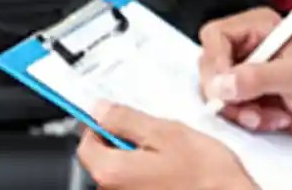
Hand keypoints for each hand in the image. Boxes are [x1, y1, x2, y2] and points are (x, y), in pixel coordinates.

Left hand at [77, 101, 257, 189]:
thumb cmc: (206, 177)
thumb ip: (127, 120)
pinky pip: (140, 185)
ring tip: (174, 155)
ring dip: (143, 160)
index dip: (102, 124)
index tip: (121, 116)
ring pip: (126, 172)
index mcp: (111, 172)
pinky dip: (153, 176)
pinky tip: (176, 172)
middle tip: (158, 134)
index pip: (86, 142)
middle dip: (127, 142)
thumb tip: (100, 110)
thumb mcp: (167, 133)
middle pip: (105, 159)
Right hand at [198, 7, 291, 142]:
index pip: (215, 36)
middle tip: (251, 107)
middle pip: (210, 67)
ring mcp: (246, 73)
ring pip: (216, 93)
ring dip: (242, 111)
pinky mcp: (248, 97)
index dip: (215, 62)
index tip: (224, 87)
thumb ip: (259, 77)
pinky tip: (273, 118)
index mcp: (258, 26)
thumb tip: (223, 82)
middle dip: (229, 94)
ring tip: (269, 114)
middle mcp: (248, 46)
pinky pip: (229, 111)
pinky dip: (249, 120)